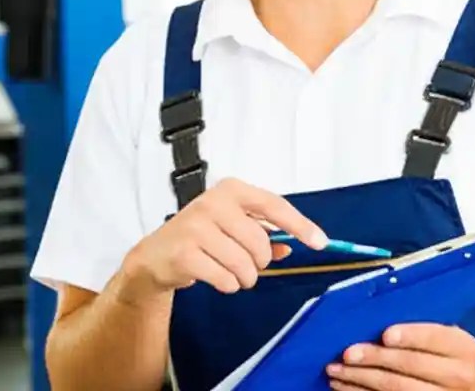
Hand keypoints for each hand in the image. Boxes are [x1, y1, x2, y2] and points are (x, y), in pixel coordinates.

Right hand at [117, 178, 327, 298]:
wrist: (155, 255)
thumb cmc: (198, 237)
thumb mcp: (231, 227)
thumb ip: (263, 233)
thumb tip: (292, 245)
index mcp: (230, 190)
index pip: (274, 205)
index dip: (300, 225)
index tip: (320, 242)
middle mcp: (213, 203)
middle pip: (260, 243)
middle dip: (259, 262)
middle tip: (248, 264)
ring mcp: (196, 227)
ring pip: (244, 264)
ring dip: (243, 277)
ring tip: (230, 272)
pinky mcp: (185, 253)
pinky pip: (225, 279)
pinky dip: (227, 284)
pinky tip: (215, 277)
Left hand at [326, 324, 474, 390]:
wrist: (458, 388)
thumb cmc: (440, 353)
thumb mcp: (441, 336)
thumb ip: (418, 325)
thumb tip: (373, 313)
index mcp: (464, 348)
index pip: (435, 337)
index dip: (410, 336)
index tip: (386, 334)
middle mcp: (459, 376)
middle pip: (412, 365)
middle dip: (376, 358)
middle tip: (348, 353)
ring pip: (396, 389)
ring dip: (360, 379)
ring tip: (336, 370)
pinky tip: (343, 386)